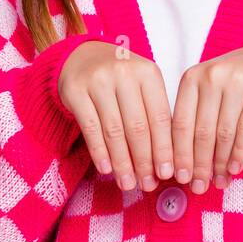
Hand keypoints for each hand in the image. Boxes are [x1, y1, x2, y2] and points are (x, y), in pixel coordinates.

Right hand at [55, 40, 174, 192]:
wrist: (82, 57)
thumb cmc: (121, 79)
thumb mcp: (143, 86)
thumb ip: (154, 116)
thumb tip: (166, 161)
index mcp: (149, 72)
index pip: (160, 117)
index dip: (165, 148)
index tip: (168, 173)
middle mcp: (124, 73)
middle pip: (138, 126)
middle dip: (144, 160)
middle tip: (148, 185)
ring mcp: (98, 80)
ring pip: (114, 130)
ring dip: (122, 162)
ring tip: (128, 184)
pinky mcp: (75, 91)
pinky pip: (90, 128)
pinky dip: (99, 152)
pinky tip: (106, 170)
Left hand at [170, 43, 242, 194]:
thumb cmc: (229, 84)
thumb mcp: (205, 93)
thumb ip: (193, 120)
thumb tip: (182, 166)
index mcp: (191, 78)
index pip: (181, 124)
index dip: (180, 154)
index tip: (180, 178)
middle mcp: (212, 77)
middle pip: (202, 131)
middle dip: (200, 165)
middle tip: (199, 187)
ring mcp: (237, 82)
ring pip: (225, 133)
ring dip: (220, 163)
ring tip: (219, 182)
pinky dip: (240, 153)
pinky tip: (235, 168)